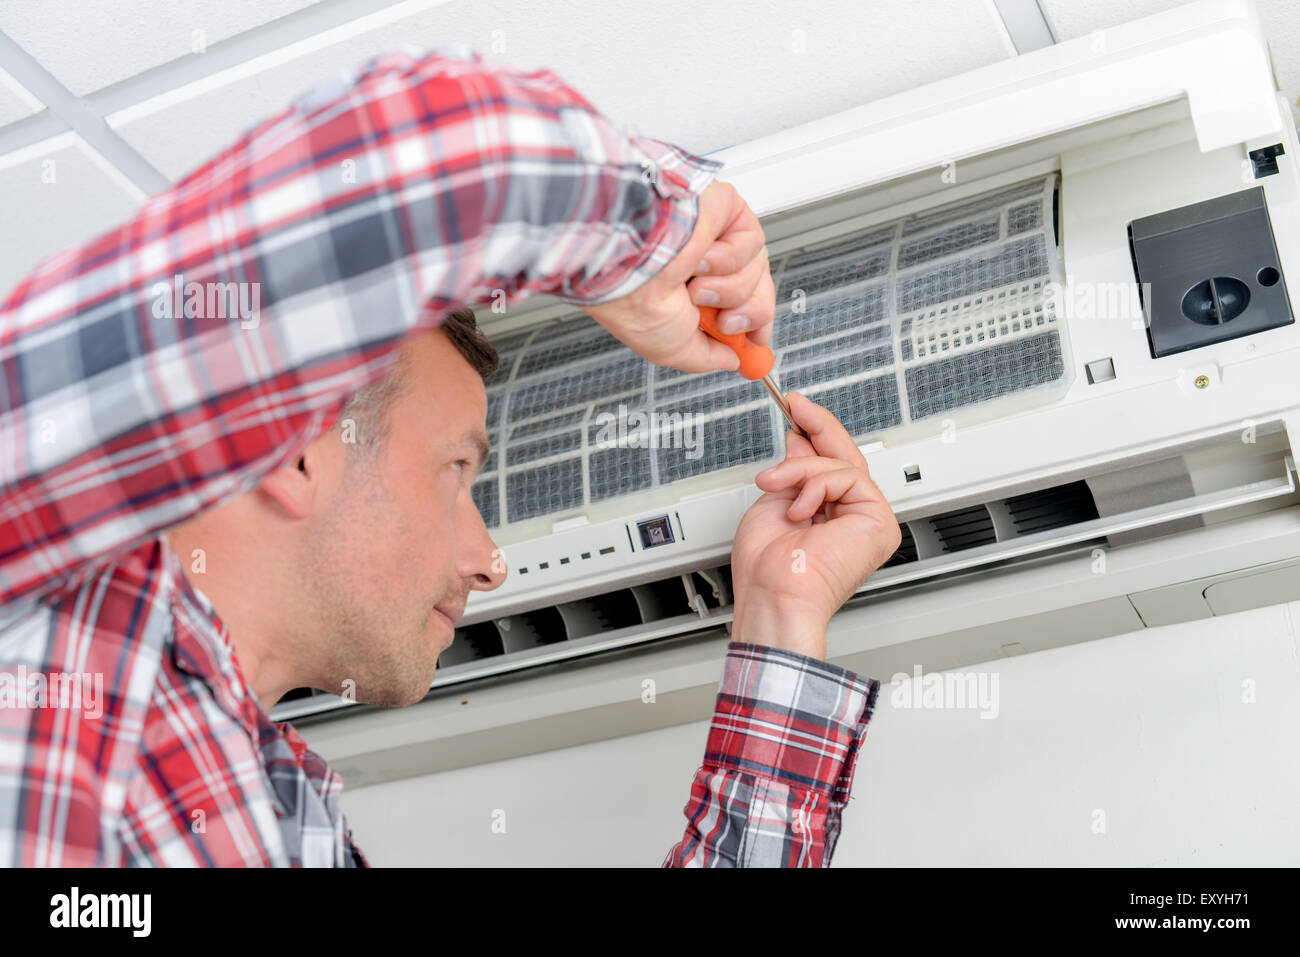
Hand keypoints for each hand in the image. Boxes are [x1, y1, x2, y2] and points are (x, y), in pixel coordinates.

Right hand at [580, 180, 774, 372]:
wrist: (629, 262)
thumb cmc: (636, 300)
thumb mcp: (671, 350)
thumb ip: (705, 357)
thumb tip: (731, 360)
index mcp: (690, 292)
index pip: (738, 307)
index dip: (753, 325)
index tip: (757, 342)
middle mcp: (704, 266)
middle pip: (756, 292)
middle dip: (750, 315)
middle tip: (727, 322)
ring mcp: (715, 237)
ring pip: (756, 273)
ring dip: (730, 289)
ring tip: (697, 287)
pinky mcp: (724, 211)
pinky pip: (752, 243)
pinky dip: (728, 258)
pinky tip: (699, 258)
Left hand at [730, 393, 902, 659]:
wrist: (775, 593)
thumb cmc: (768, 567)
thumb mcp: (776, 500)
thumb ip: (795, 471)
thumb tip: (800, 439)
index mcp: (829, 517)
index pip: (831, 466)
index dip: (816, 434)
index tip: (796, 410)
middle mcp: (852, 518)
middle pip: (846, 458)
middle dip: (819, 427)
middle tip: (797, 405)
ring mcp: (868, 520)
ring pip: (842, 465)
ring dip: (801, 470)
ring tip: (777, 486)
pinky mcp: (879, 522)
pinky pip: (849, 477)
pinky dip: (816, 485)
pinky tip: (801, 508)